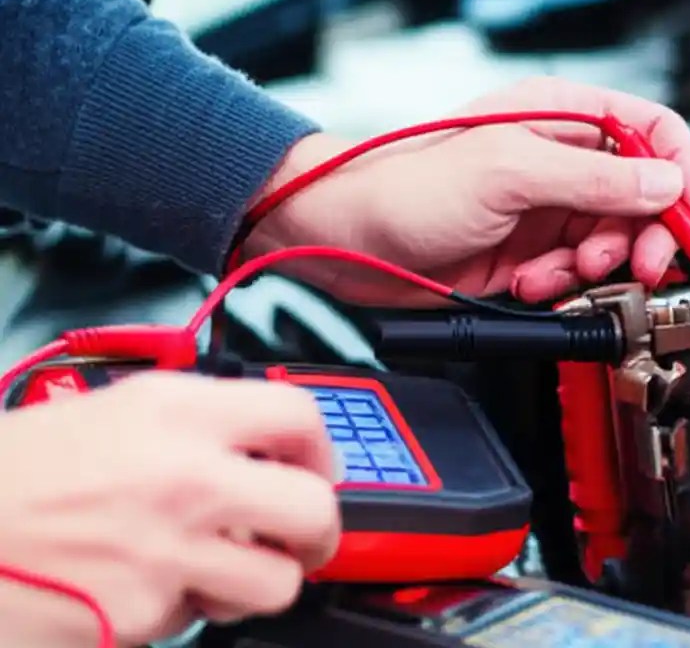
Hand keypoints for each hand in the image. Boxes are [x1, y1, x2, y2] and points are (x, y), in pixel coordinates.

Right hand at [0, 374, 339, 647]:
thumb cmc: (13, 475)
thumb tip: (258, 450)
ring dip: (256, 583)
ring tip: (217, 572)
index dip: (320, 451)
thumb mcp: (109, 414)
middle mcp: (187, 473)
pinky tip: (141, 589)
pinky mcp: (146, 612)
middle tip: (297, 540)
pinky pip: (202, 618)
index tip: (314, 470)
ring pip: (278, 581)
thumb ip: (192, 425)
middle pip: (315, 509)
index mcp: (176, 411)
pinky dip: (184, 611)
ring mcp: (170, 548)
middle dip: (317, 533)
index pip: (299, 417)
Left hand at [244, 77, 689, 306]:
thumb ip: (594, 180)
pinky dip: (562, 285)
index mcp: (560, 117)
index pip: (651, 132)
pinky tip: (529, 281)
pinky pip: (577, 274)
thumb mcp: (509, 172)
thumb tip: (662, 185)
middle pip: (644, 198)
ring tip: (558, 270)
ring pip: (614, 243)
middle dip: (643, 234)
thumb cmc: (404, 186)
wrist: (346, 241)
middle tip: (639, 261)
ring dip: (595, 265)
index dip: (681, 169)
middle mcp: (561, 161)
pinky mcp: (532, 255)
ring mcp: (547, 210)